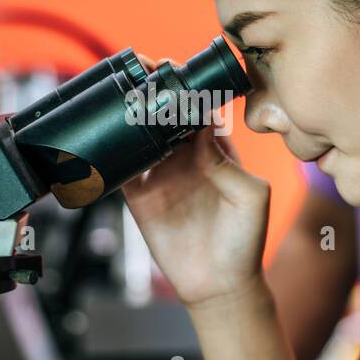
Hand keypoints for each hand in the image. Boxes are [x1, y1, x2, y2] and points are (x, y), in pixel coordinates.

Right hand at [123, 55, 269, 308]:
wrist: (220, 286)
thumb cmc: (245, 242)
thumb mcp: (251, 197)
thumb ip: (227, 163)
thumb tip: (202, 130)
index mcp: (217, 150)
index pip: (200, 109)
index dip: (188, 88)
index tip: (176, 73)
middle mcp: (186, 157)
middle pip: (165, 114)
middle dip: (153, 92)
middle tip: (142, 74)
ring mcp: (161, 175)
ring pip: (141, 134)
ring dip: (130, 115)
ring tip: (122, 97)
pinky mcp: (140, 197)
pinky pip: (121, 169)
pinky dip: (112, 154)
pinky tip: (108, 140)